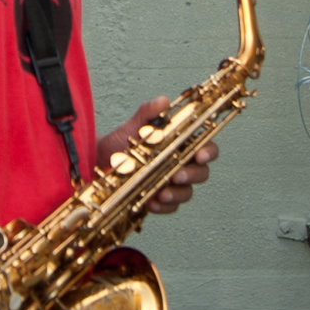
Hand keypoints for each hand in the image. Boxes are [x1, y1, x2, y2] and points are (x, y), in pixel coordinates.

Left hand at [102, 95, 217, 215]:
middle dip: (192, 175)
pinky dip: (162, 207)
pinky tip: (151, 203)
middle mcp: (182, 165)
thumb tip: (162, 101)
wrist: (100, 161)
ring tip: (161, 193)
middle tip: (177, 175)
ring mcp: (172, 184)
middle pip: (201, 173)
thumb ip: (148, 113)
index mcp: (181, 145)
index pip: (206, 147)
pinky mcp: (161, 200)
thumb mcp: (134, 125)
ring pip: (187, 193)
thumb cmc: (122, 142)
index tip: (200, 154)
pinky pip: (170, 207)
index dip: (209, 151)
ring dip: (177, 194)